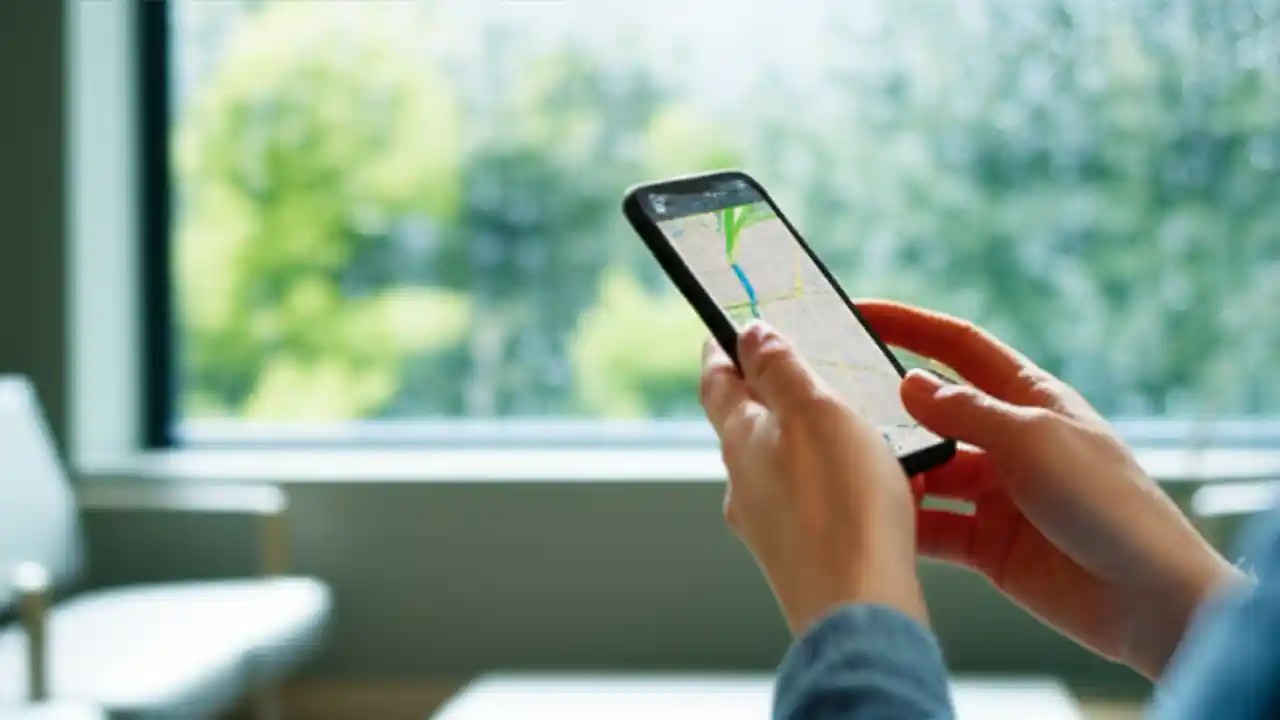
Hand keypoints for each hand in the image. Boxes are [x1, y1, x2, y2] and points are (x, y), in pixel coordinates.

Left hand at [699, 321, 926, 635]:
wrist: (858, 610)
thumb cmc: (840, 504)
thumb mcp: (813, 410)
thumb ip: (780, 369)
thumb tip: (749, 333)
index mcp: (739, 438)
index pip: (716, 381)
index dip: (721, 349)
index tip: (723, 328)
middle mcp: (743, 482)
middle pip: (745, 425)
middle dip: (765, 394)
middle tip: (792, 366)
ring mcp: (768, 525)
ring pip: (778, 467)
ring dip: (801, 440)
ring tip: (841, 423)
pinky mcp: (798, 556)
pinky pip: (808, 504)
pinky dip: (825, 483)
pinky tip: (858, 486)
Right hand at [857, 300, 1244, 678]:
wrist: (1149, 598)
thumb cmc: (1107, 503)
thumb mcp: (1034, 441)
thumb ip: (966, 412)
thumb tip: (908, 383)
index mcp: (1029, 398)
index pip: (958, 346)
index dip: (909, 324)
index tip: (857, 311)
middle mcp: (1008, 440)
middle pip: (932, 411)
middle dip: (885, 406)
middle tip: (829, 401)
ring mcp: (995, 493)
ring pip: (926, 471)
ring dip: (892, 471)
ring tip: (846, 467)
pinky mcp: (986, 543)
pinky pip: (932, 525)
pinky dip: (904, 522)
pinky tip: (872, 518)